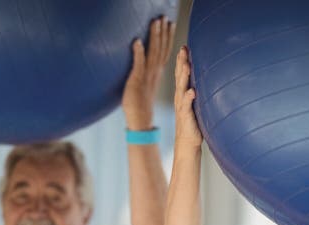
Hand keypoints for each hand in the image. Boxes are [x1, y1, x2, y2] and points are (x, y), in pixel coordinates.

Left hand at [122, 16, 175, 130]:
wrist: (140, 123)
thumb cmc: (140, 108)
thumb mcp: (144, 88)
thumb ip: (145, 75)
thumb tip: (143, 65)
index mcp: (157, 74)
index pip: (164, 52)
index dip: (167, 37)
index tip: (170, 23)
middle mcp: (155, 73)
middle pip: (162, 49)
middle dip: (164, 33)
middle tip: (166, 18)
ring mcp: (147, 77)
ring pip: (154, 53)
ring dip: (156, 38)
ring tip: (158, 23)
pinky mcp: (137, 82)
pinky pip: (139, 65)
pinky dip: (138, 53)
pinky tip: (138, 42)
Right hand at [174, 46, 201, 148]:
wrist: (187, 142)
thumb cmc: (194, 123)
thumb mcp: (198, 104)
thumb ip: (201, 92)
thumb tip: (211, 80)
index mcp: (183, 93)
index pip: (181, 74)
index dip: (182, 60)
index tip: (185, 47)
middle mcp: (180, 97)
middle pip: (180, 76)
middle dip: (181, 62)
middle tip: (183, 49)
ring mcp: (182, 106)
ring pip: (181, 88)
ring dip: (183, 76)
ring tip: (185, 65)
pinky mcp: (186, 116)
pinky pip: (186, 105)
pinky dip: (188, 98)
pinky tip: (192, 91)